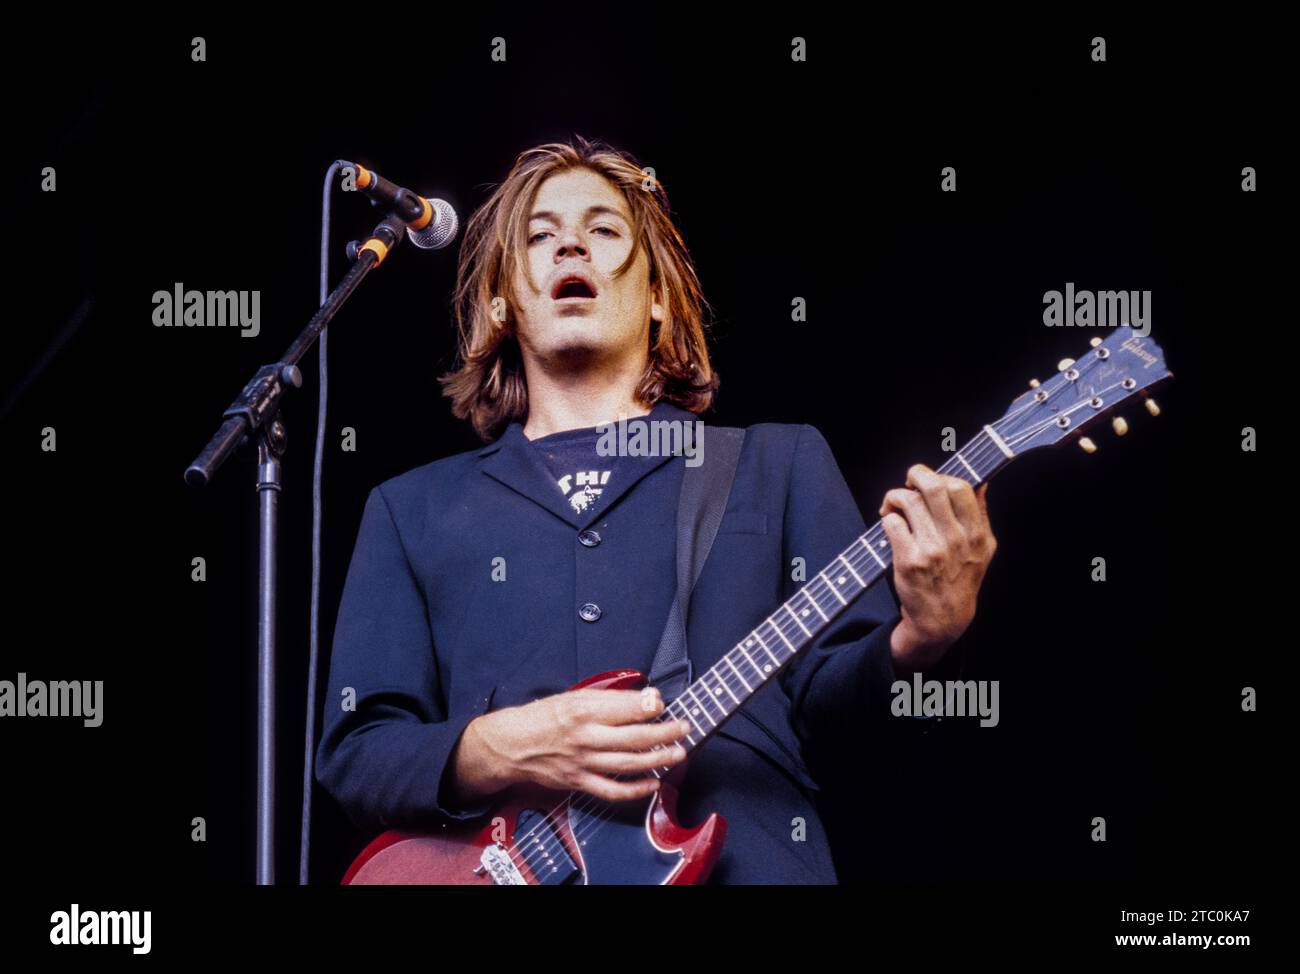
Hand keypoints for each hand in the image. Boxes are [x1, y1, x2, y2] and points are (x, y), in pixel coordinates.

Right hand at [448, 686, 692, 805]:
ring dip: (658, 759)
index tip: (664, 702)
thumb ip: (606, 699)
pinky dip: (635, 790)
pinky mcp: (579, 782)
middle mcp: (585, 737)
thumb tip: (642, 698)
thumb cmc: (542, 717)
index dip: (650, 705)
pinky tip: (653, 783)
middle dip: (665, 732)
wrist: (511, 745)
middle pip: (634, 737)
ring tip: (678, 753)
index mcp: (583, 710)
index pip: (626, 707)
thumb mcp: (572, 697)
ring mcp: (583, 763)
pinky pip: (612, 790)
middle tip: (684, 728)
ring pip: (628, 764)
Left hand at [879, 464, 996, 671]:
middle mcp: (956, 539)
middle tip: (908, 483)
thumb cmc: (960, 579)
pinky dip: (887, 517)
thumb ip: (981, 515)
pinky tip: (890, 524)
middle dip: (915, 475)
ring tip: (894, 506)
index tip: (931, 483)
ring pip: (908, 501)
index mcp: (976, 533)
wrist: (942, 618)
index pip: (961, 487)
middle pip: (933, 486)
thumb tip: (980, 484)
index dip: (941, 476)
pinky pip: (892, 523)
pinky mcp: (909, 560)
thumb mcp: (983, 549)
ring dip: (895, 497)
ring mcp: (932, 550)